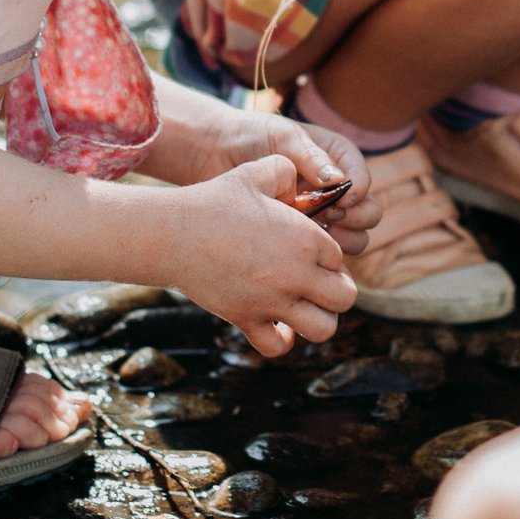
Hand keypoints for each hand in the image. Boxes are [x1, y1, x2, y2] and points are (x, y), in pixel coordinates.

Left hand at [146, 90, 376, 252]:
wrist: (217, 154)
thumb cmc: (252, 136)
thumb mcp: (283, 138)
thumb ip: (310, 157)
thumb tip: (339, 181)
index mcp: (338, 158)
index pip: (362, 180)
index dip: (355, 193)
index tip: (339, 199)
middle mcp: (336, 188)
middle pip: (368, 213)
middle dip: (356, 219)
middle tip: (331, 218)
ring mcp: (322, 213)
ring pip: (354, 237)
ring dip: (343, 240)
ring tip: (317, 234)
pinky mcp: (304, 235)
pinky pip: (325, 252)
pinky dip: (321, 253)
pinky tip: (300, 247)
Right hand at [164, 157, 360, 356]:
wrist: (173, 233)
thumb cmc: (215, 200)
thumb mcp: (257, 171)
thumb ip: (287, 171)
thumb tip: (300, 185)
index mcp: (306, 239)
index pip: (341, 258)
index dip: (328, 256)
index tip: (309, 253)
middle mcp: (297, 274)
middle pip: (346, 297)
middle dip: (336, 290)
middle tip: (316, 282)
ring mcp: (273, 302)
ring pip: (324, 329)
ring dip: (318, 319)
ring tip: (302, 306)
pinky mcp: (246, 320)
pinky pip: (278, 347)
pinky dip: (281, 340)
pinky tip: (275, 323)